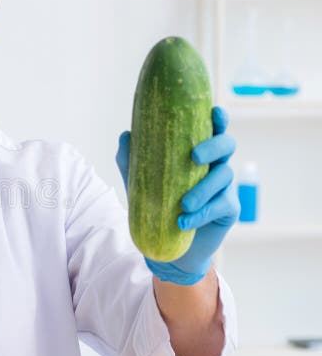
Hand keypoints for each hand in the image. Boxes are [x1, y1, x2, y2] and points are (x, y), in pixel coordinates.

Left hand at [115, 106, 239, 285]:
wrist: (167, 243)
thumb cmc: (156, 204)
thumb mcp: (140, 180)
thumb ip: (131, 158)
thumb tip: (126, 135)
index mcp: (198, 152)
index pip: (212, 129)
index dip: (218, 119)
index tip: (214, 112)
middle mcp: (215, 165)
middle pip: (227, 145)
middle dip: (214, 146)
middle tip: (193, 156)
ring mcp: (225, 186)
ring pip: (223, 177)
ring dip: (202, 189)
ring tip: (184, 204)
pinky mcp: (229, 209)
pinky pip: (221, 206)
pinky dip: (201, 214)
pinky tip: (183, 221)